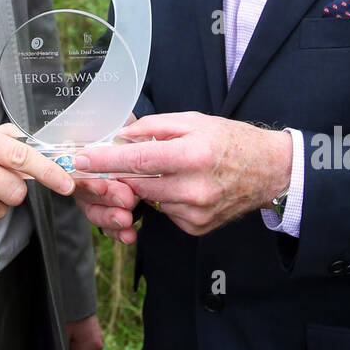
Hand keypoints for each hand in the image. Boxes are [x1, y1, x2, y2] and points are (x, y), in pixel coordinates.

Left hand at [74, 113, 291, 236]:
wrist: (268, 171)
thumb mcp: (193, 121)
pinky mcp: (197, 228)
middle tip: (111, 162)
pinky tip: (179, 186)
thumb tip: (122, 136)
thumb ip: (153, 127)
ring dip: (143, 186)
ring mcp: (196, 213)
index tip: (81, 159)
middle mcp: (193, 189)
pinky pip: (165, 213)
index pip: (137, 162)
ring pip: (148, 200)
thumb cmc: (230, 141)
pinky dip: (163, 199)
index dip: (105, 161)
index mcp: (192, 156)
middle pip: (137, 185)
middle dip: (119, 174)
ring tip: (162, 170)